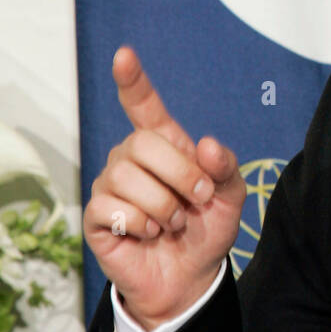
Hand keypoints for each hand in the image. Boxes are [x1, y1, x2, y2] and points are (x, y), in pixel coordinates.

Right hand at [82, 46, 244, 329]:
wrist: (192, 276)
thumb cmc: (207, 230)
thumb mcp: (231, 197)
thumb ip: (226, 168)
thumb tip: (208, 146)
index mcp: (165, 145)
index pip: (143, 106)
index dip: (133, 81)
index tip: (124, 55)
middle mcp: (132, 158)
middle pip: (143, 143)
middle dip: (181, 174)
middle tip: (198, 201)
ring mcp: (111, 185)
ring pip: (128, 177)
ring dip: (164, 206)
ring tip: (173, 223)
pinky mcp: (98, 215)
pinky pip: (113, 207)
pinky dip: (143, 224)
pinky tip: (150, 234)